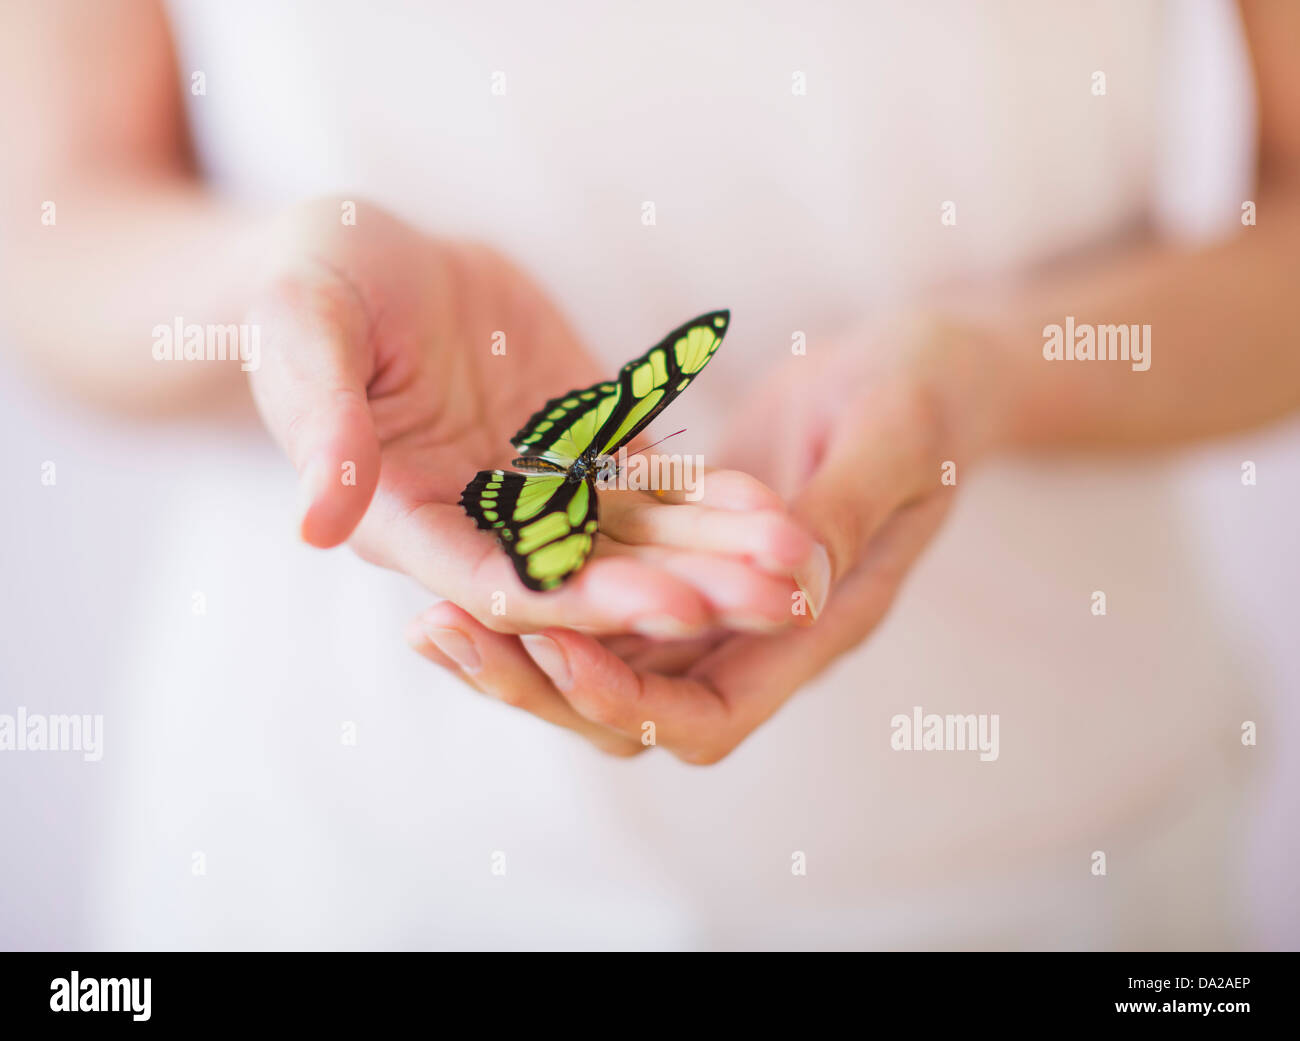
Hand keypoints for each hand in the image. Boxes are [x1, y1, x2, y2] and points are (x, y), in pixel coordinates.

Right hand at [249, 198, 818, 634]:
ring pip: (634, 541)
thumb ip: (321, 421)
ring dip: (715, 556)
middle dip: (682, 591)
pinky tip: (774, 509)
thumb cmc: (312, 282)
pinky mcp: (577, 450)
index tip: (671, 609)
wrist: (369, 254)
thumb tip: (319, 524)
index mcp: (406, 521)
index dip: (586, 601)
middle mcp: (479, 525)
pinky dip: (708, 499)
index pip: (502, 584)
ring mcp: (535, 492)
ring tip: (799, 562)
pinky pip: (650, 485)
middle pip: (588, 579)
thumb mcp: (303, 329)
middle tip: (775, 600)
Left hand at [407, 317, 977, 759]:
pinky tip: (466, 556)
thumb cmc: (929, 398)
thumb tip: (792, 583)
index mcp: (817, 629)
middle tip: (443, 638)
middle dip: (539, 684)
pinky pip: (601, 594)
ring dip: (518, 648)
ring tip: (427, 618)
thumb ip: (849, 509)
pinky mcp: (685, 560)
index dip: (629, 700)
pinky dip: (539, 586)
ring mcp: (717, 607)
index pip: (707, 715)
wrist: (923, 372)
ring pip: (603, 661)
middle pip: (632, 709)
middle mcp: (757, 640)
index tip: (555, 646)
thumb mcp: (898, 438)